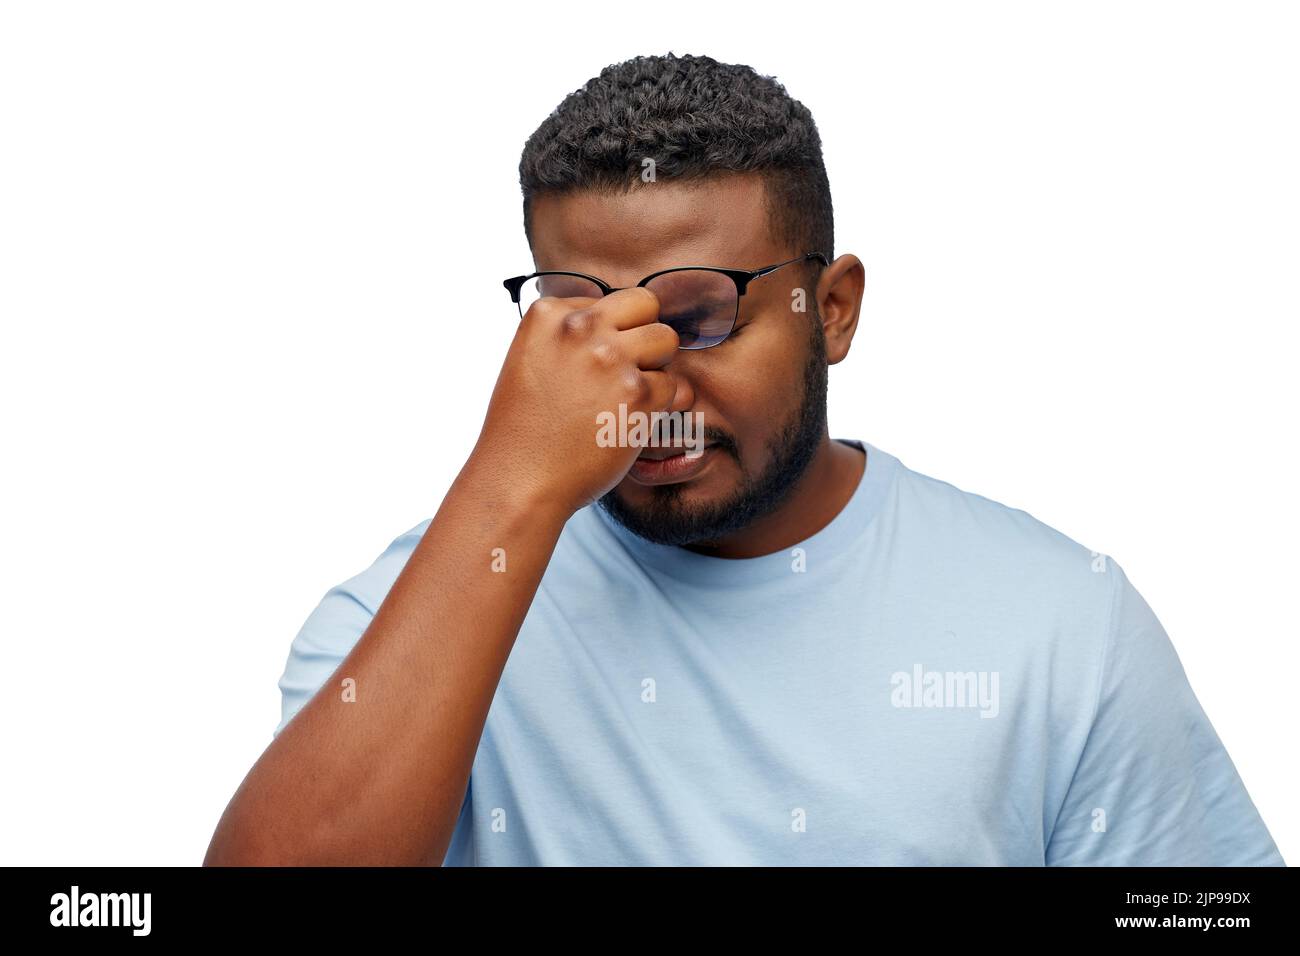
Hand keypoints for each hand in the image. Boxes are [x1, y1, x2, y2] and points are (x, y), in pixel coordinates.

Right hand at [469, 287, 679, 516]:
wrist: (519, 480)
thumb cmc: (524, 429)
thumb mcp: (531, 360)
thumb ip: (569, 334)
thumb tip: (622, 325)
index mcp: (548, 313)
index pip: (608, 301)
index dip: (609, 333)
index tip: (589, 367)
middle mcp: (581, 327)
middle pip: (645, 306)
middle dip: (642, 337)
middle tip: (622, 374)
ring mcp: (611, 358)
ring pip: (666, 340)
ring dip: (655, 368)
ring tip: (625, 398)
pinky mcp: (638, 393)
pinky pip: (673, 385)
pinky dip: (659, 406)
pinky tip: (628, 423)